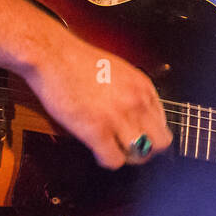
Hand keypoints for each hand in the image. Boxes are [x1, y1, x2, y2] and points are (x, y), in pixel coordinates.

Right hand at [20, 32, 172, 169]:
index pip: (163, 123)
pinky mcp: (97, 130)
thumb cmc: (78, 61)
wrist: (53, 55)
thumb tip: (137, 114)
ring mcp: (118, 117)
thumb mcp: (119, 71)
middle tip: (130, 149)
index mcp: (143, 87)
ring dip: (127, 157)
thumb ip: (132, 92)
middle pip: (160, 143)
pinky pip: (114, 160)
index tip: (139, 137)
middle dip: (147, 151)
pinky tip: (97, 151)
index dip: (150, 134)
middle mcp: (136, 102)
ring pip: (140, 155)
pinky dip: (106, 160)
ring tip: (112, 149)